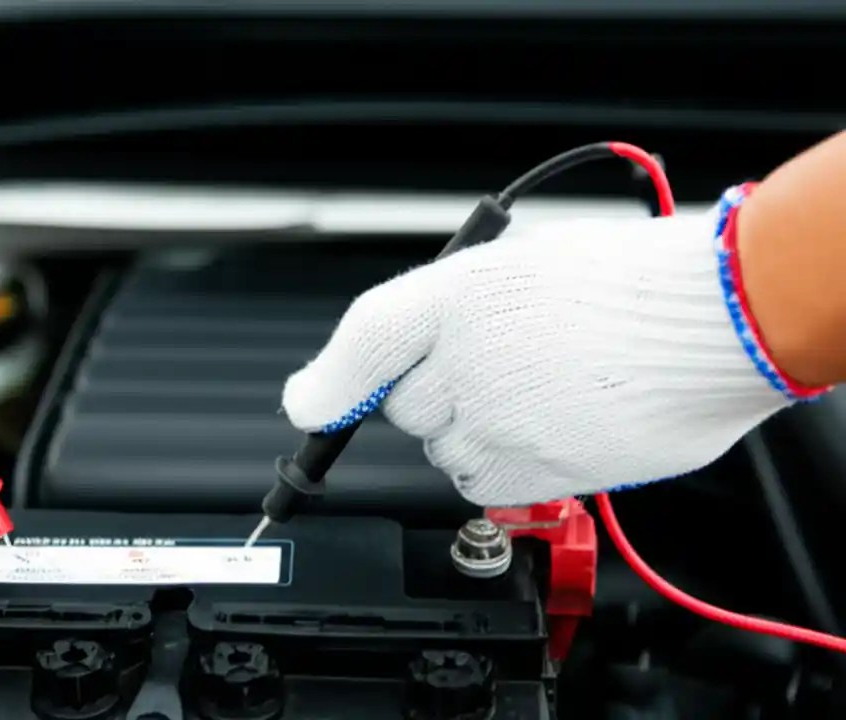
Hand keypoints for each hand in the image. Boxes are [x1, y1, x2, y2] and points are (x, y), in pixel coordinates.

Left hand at [282, 202, 803, 505]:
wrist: (716, 318)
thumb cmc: (628, 283)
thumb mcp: (514, 266)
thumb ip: (442, 313)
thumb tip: (378, 369)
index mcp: (460, 291)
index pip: (367, 337)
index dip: (330, 380)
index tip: (310, 404)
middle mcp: (467, 355)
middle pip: (406, 405)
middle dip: (434, 392)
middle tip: (496, 368)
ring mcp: (499, 418)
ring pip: (446, 449)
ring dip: (471, 432)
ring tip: (537, 395)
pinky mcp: (534, 470)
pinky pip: (486, 485)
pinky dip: (505, 465)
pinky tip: (551, 427)